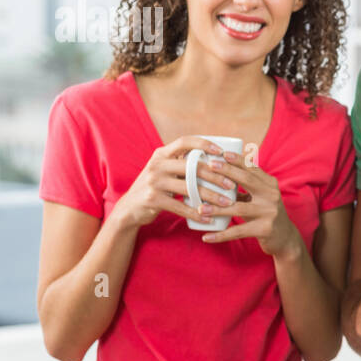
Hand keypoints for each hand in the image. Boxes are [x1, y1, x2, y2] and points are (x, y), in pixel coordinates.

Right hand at [115, 136, 240, 229]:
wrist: (129, 208)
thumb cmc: (157, 188)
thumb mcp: (165, 171)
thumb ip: (183, 164)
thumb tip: (217, 161)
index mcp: (162, 154)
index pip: (185, 141)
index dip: (204, 144)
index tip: (222, 152)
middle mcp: (157, 164)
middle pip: (192, 166)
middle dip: (215, 175)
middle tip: (232, 185)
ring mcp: (153, 181)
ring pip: (189, 187)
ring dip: (211, 197)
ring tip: (227, 203)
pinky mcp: (152, 199)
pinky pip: (179, 206)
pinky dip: (196, 213)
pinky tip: (209, 218)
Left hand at [197, 151, 300, 257]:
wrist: (285, 237)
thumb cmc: (265, 213)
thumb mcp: (260, 197)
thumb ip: (245, 185)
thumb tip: (220, 170)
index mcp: (270, 185)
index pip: (252, 168)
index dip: (237, 160)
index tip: (221, 153)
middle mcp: (272, 196)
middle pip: (247, 180)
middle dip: (226, 171)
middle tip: (208, 166)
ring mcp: (269, 212)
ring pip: (239, 208)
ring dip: (217, 208)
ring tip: (200, 208)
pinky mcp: (265, 229)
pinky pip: (239, 232)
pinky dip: (221, 235)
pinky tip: (206, 237)